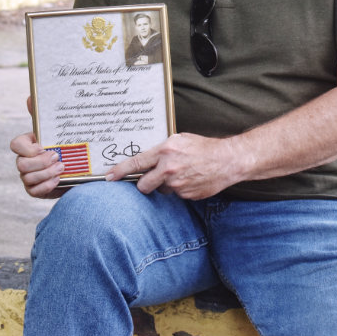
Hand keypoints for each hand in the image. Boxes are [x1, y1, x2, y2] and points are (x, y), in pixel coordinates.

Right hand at [10, 131, 66, 198]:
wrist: (71, 169)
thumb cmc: (64, 150)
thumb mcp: (61, 139)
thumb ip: (55, 131)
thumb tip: (57, 120)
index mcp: (27, 146)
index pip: (16, 144)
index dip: (27, 148)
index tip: (42, 148)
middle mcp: (23, 161)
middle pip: (21, 164)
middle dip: (41, 162)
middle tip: (57, 158)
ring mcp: (26, 176)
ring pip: (28, 178)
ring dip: (47, 173)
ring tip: (61, 168)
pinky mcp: (32, 189)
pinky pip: (34, 191)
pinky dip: (47, 185)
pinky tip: (58, 179)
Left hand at [105, 132, 244, 200]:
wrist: (228, 160)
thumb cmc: (204, 147)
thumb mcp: (181, 140)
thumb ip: (163, 149)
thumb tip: (147, 159)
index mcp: (165, 151)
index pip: (136, 163)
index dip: (119, 171)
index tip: (108, 177)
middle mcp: (168, 169)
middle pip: (143, 185)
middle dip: (145, 184)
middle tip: (154, 179)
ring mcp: (177, 184)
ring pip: (161, 190)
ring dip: (166, 185)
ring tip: (182, 174)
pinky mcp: (186, 195)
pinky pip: (176, 195)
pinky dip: (180, 189)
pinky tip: (191, 180)